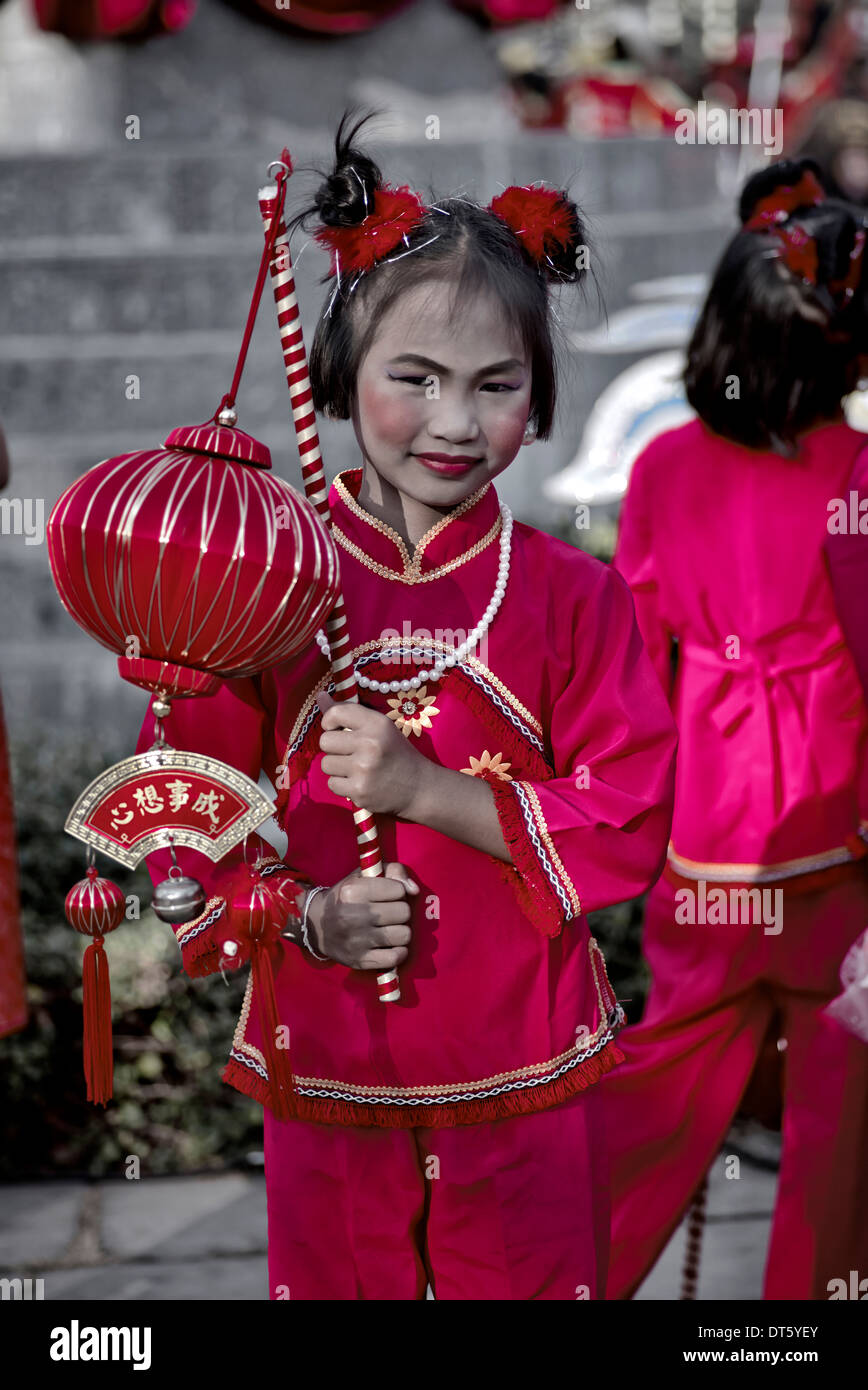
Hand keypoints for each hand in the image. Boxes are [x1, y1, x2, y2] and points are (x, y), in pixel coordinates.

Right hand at [307, 863, 419, 970]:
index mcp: (353, 891)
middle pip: (404, 912)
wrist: (316, 927)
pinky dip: (399, 952)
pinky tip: (390, 945)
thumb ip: (393, 871)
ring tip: (389, 928)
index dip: (397, 892)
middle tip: (389, 914)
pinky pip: (395, 957)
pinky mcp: (360, 960)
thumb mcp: (362, 876)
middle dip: (400, 911)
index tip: (387, 895)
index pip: (398, 890)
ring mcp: (357, 940)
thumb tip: (414, 890)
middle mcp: (354, 916)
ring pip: (404, 935)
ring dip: (401, 931)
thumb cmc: (345, 898)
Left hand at [316, 690, 430, 816]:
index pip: (335, 713)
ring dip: (337, 768)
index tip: (338, 729)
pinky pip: (332, 784)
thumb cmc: (395, 753)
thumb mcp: (378, 727)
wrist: (419, 787)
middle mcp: (370, 744)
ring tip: (357, 769)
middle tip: (351, 753)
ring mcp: (364, 769)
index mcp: (377, 723)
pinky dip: (342, 785)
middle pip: (325, 741)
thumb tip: (320, 696)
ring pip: (326, 764)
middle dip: (334, 748)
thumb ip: (348, 713)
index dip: (330, 722)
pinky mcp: (359, 791)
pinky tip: (359, 782)